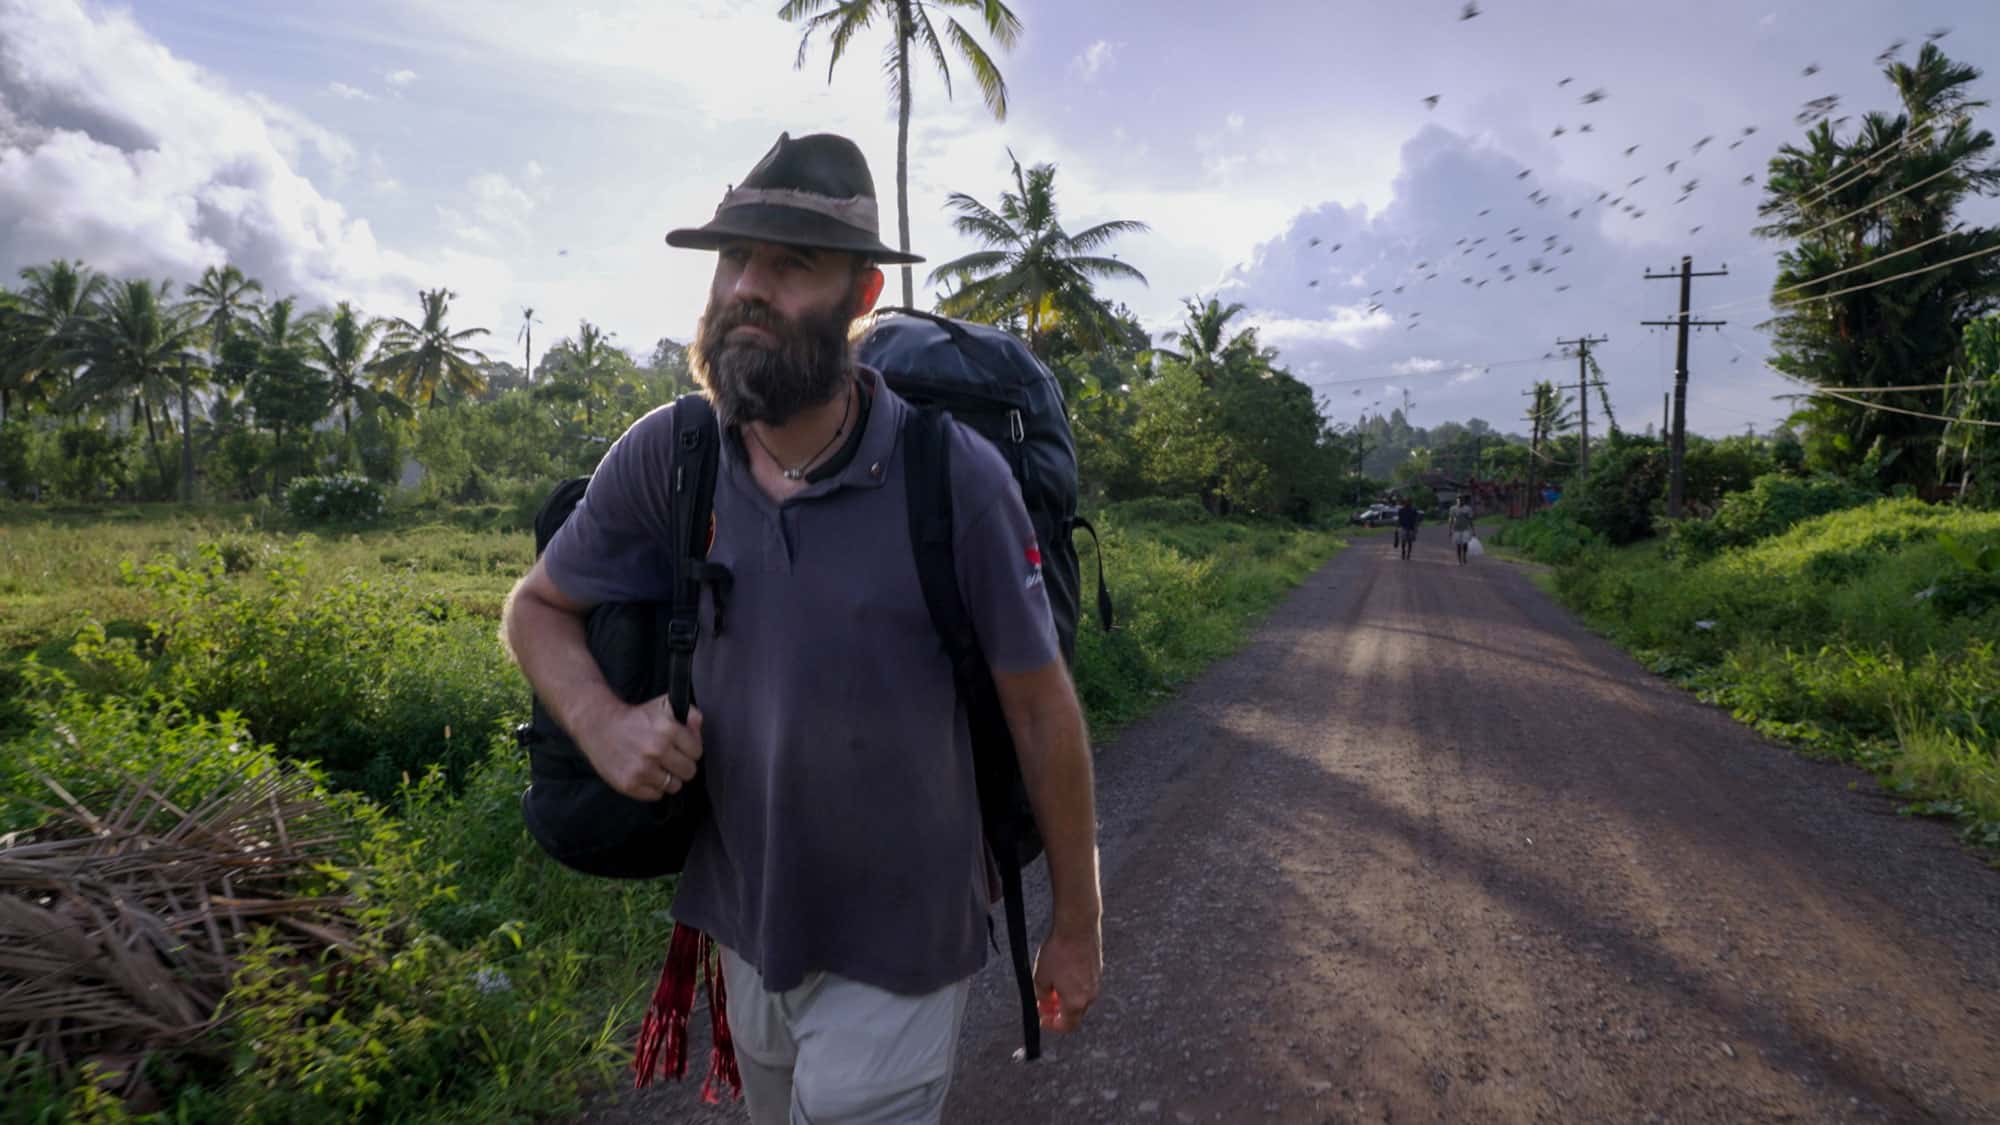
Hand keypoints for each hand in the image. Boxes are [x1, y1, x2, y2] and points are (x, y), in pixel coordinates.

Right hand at [578, 697, 703, 800]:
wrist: (599, 726)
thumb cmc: (635, 718)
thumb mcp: (664, 706)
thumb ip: (689, 714)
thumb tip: (698, 728)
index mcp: (668, 729)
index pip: (697, 752)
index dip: (690, 750)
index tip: (681, 748)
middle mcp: (656, 750)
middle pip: (689, 772)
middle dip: (682, 766)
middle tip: (670, 760)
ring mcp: (642, 769)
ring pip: (674, 786)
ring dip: (668, 778)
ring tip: (656, 767)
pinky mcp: (630, 784)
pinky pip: (656, 795)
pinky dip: (653, 787)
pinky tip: (644, 774)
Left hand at [1033, 919, 1101, 1032]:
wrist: (1077, 927)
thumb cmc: (1059, 951)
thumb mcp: (1041, 977)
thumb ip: (1042, 996)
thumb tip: (1044, 1003)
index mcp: (1076, 1002)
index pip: (1067, 1026)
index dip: (1052, 1025)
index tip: (1043, 1018)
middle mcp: (1090, 996)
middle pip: (1074, 1014)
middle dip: (1058, 1012)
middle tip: (1045, 1003)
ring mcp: (1096, 983)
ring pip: (1080, 1000)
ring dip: (1066, 999)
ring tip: (1052, 987)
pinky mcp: (1097, 971)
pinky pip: (1085, 987)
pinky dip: (1074, 987)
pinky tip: (1063, 975)